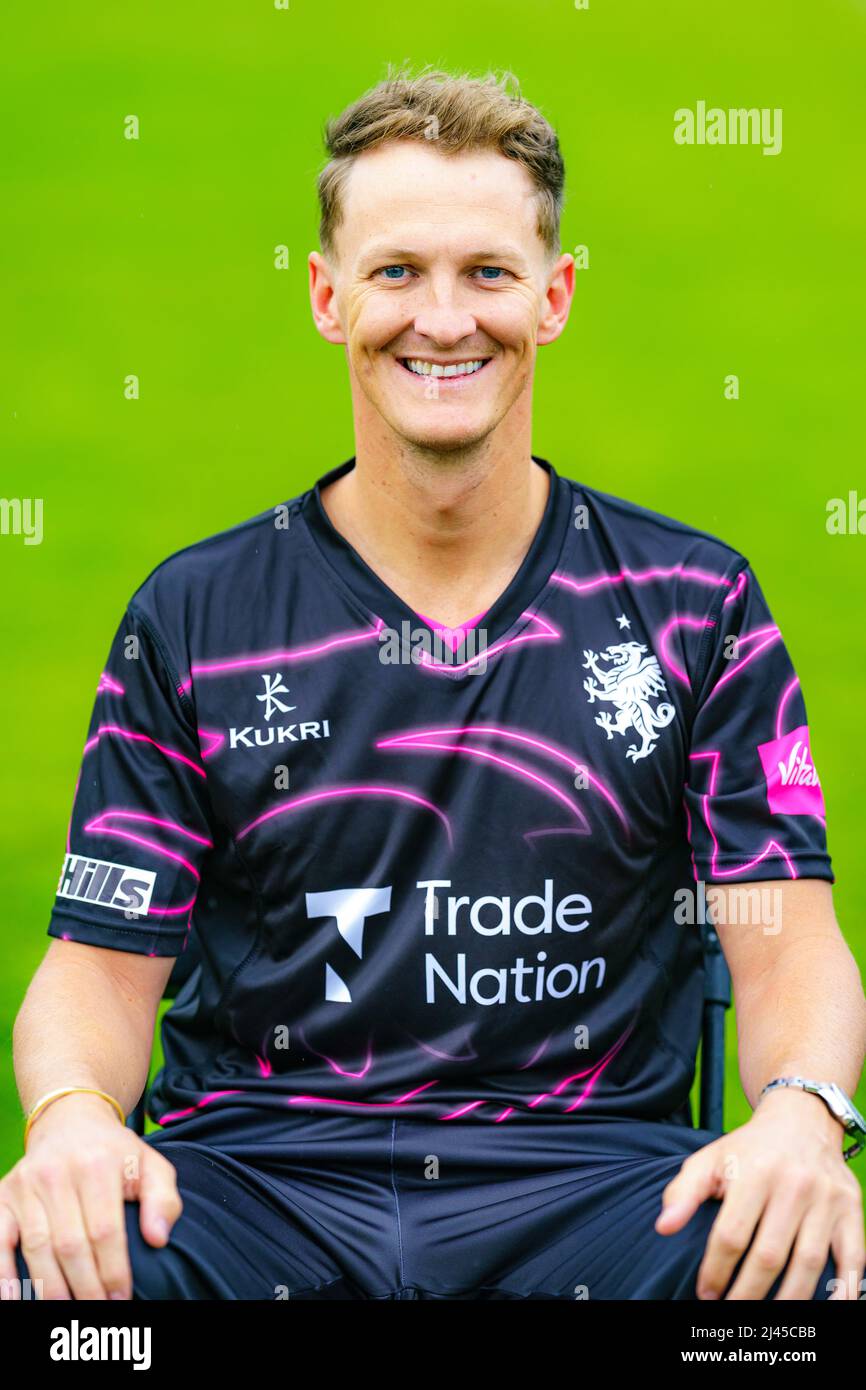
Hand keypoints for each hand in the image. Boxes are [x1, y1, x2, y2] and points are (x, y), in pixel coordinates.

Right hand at [0, 1091, 181, 1300]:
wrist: (71, 1120)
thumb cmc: (114, 1152)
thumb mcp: (150, 1164)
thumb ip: (163, 1199)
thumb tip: (158, 1239)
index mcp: (97, 1164)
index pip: (105, 1231)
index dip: (112, 1270)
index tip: (121, 1297)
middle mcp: (58, 1173)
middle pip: (70, 1244)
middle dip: (85, 1287)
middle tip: (98, 1311)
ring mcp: (26, 1185)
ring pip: (37, 1248)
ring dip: (52, 1288)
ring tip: (68, 1311)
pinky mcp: (4, 1195)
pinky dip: (3, 1271)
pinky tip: (14, 1297)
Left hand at [655, 1088, 865, 1298]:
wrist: (801, 1120)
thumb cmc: (748, 1149)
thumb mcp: (709, 1159)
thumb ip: (683, 1192)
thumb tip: (663, 1227)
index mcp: (755, 1172)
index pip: (732, 1234)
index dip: (716, 1270)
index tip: (706, 1293)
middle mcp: (794, 1185)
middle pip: (769, 1255)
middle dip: (747, 1293)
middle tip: (731, 1312)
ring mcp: (826, 1199)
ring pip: (809, 1263)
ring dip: (788, 1300)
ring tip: (767, 1320)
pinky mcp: (851, 1210)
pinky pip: (853, 1258)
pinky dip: (846, 1289)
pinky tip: (831, 1309)